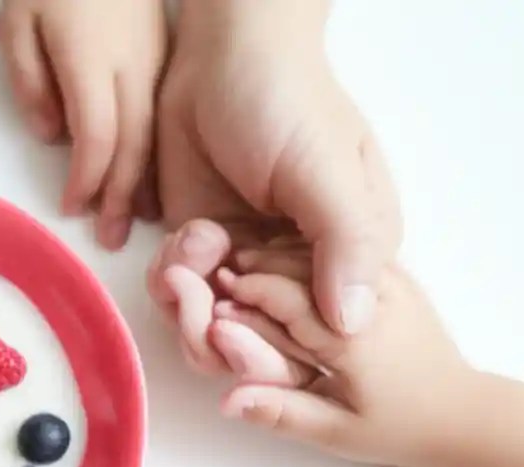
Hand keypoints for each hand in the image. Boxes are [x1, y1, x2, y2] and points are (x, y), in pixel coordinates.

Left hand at [0, 0, 165, 247]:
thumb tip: (53, 134)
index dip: (87, 179)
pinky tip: (153, 178)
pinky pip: (163, 117)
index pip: (98, 137)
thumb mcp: (18, 25)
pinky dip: (158, 154)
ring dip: (145, 182)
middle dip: (120, 197)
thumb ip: (31, 81)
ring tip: (137, 222)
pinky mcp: (165, 58)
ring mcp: (155, 61)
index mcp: (92, 60)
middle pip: (134, 145)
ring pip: (155, 134)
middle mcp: (133, 66)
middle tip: (111, 239)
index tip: (72, 208)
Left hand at [150, 0, 399, 347]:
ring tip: (184, 257)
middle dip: (221, 335)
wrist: (218, 58)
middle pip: (263, 348)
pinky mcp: (199, 249)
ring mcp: (246, 263)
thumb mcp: (325, 171)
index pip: (321, 339)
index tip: (236, 327)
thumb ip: (344, 245)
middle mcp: (299, 270)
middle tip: (198, 299)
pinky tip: (176, 238)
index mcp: (349, 258)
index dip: (277, 351)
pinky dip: (169, 279)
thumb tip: (355, 326)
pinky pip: (178, 296)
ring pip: (212, 330)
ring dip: (188, 305)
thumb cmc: (285, 101)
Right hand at [205, 246, 465, 466]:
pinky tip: (285, 264)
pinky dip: (308, 251)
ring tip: (243, 265)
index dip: (238, 293)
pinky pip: (345, 249)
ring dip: (277, 253)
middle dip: (252, 266)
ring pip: (322, 249)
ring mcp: (389, 280)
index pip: (280, 296)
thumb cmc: (395, 428)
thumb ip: (280, 412)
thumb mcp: (336, 433)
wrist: (460, 412)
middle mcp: (371, 298)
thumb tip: (227, 402)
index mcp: (351, 336)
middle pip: (296, 264)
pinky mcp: (397, 275)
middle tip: (216, 275)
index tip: (206, 296)